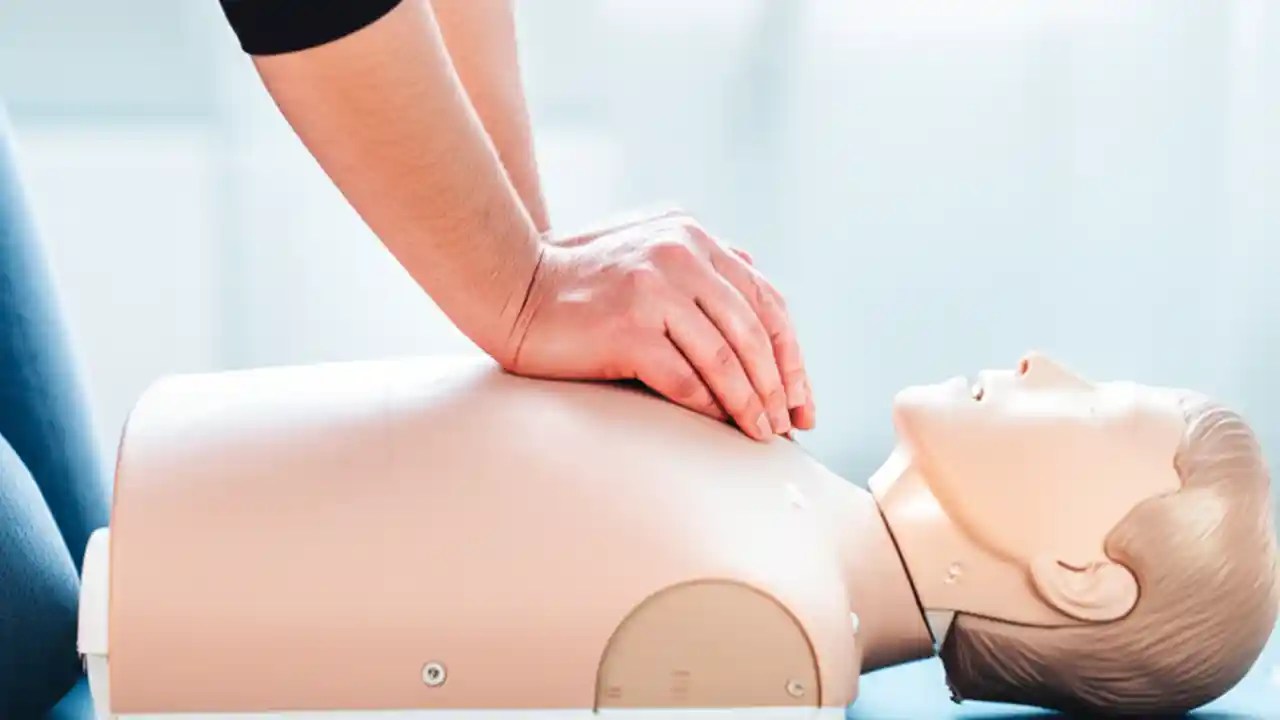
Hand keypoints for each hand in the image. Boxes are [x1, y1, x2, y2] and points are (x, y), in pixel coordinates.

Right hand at [499, 211, 814, 439]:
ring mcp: (655, 289)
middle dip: (779, 385)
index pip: (765, 298)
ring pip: (726, 358)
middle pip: (754, 330)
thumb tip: (758, 294)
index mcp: (691, 236)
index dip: (791, 353)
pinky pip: (687, 379)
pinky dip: (711, 408)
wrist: (508, 287)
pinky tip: (721, 429)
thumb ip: (697, 266)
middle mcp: (680, 254)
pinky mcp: (629, 327)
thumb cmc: (575, 283)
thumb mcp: (644, 253)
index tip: (801, 397)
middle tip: (788, 426)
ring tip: (762, 435)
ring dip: (752, 403)